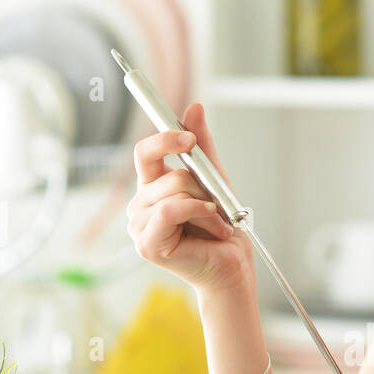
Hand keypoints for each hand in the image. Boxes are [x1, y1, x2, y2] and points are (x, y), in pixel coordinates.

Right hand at [126, 102, 253, 294]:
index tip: (189, 138)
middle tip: (216, 204)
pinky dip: (197, 212)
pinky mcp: (147, 244)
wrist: (233, 265)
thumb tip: (194, 108)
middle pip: (165, 172)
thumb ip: (202, 147)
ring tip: (217, 222)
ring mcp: (140, 226)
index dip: (164, 138)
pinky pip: (169, 210)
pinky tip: (212, 227)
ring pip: (172, 191)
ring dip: (205, 204)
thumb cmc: (222, 229)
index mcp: (151, 188)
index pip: (145, 152)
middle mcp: (140, 205)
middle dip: (199, 184)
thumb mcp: (214, 180)